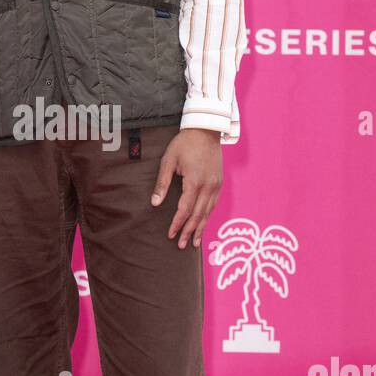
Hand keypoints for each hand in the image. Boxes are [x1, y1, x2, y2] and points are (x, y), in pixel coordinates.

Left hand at [150, 129, 222, 248]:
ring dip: (200, 228)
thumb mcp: (168, 161)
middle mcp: (208, 186)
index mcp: (194, 181)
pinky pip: (213, 204)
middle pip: (198, 215)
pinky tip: (203, 224)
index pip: (185, 209)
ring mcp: (216, 185)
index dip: (177, 224)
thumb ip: (162, 183)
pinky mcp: (219, 182)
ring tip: (194, 242)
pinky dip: (207, 216)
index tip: (170, 234)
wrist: (206, 130)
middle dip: (189, 231)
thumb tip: (156, 203)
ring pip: (208, 212)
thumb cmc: (184, 144)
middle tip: (181, 245)